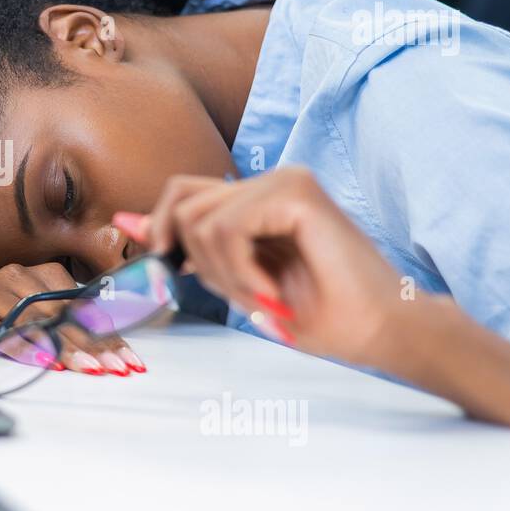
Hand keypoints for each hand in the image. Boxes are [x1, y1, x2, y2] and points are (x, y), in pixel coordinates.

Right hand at [0, 262, 145, 375]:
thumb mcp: (39, 300)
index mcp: (43, 273)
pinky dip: (25, 349)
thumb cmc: (2, 303)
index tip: (128, 359)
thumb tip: (110, 343)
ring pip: (35, 322)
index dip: (107, 334)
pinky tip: (44, 361)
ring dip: (65, 347)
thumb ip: (69, 316)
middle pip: (62, 314)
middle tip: (114, 367)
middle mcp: (19, 278)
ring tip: (88, 367)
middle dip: (92, 344)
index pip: (83, 306)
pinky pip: (2, 334)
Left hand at [115, 167, 407, 366]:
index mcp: (256, 198)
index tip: (160, 264)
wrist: (383, 330)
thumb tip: (126, 221)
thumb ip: (190, 248)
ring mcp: (285, 181)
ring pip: (200, 221)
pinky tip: (272, 291)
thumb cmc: (320, 314)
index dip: (159, 228)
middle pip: (181, 205)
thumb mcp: (237, 281)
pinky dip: (241, 271)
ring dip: (223, 275)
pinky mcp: (297, 194)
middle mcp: (270, 180)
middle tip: (244, 297)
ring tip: (265, 298)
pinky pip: (228, 228)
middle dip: (198, 264)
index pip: (181, 195)